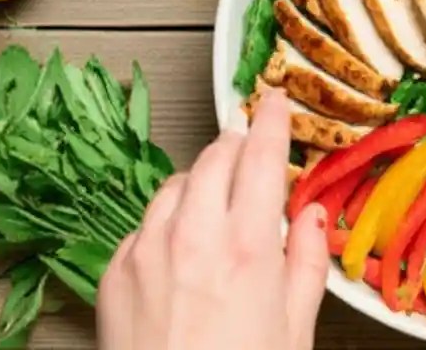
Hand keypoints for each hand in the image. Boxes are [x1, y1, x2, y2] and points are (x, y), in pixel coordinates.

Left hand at [97, 89, 327, 349]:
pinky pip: (143, 224)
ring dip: (200, 181)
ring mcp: (147, 252)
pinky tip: (182, 246)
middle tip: (250, 149)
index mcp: (248, 246)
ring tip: (218, 203)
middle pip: (214, 158)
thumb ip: (305, 260)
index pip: (260, 155)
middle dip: (236, 145)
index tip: (273, 101)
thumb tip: (310, 216)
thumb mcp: (296, 325)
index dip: (270, 120)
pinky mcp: (115, 272)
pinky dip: (166, 221)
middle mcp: (194, 237)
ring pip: (175, 185)